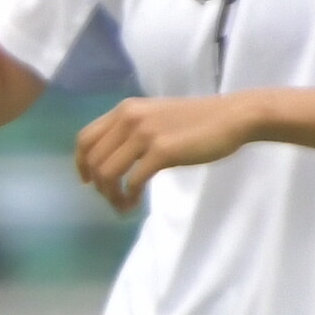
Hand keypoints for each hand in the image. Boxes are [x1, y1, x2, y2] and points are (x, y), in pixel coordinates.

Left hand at [74, 90, 265, 210]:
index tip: (89, 181)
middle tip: (113, 199)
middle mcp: (129, 118)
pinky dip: (129, 197)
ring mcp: (144, 134)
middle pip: (93, 160)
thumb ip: (132, 130)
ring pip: (107, 173)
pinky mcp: (162, 151)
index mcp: (125, 110)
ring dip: (111, 195)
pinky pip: (132, 181)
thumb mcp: (156, 116)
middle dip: (98, 185)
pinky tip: (136, 203)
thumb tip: (113, 157)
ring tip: (123, 205)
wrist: (233, 117)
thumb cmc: (198, 120)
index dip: (81, 163)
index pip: (85, 138)